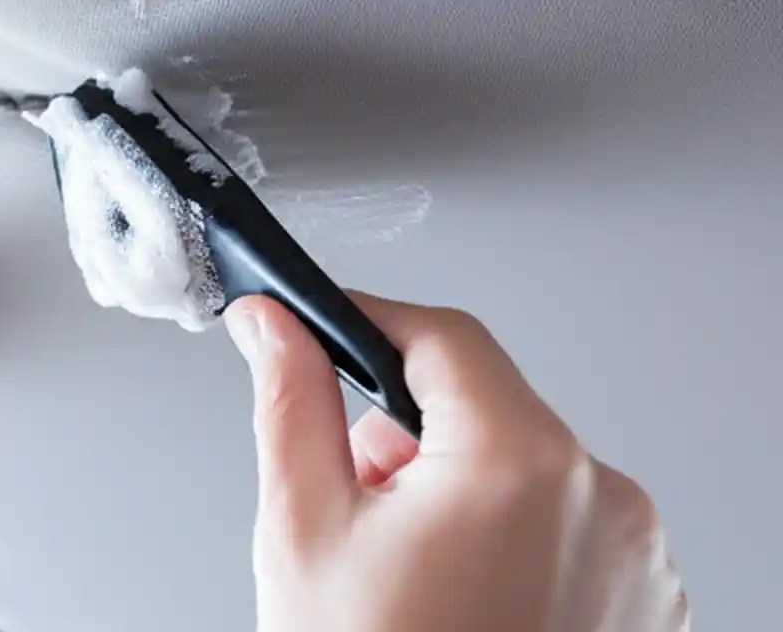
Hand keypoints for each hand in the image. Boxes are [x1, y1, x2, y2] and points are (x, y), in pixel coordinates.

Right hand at [225, 293, 687, 631]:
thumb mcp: (304, 529)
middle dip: (413, 428)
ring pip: (527, 463)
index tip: (332, 327)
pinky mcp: (642, 596)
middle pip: (489, 404)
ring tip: (409, 562)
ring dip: (461, 482)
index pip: (445, 337)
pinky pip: (567, 521)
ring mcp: (634, 554)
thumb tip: (273, 327)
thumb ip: (291, 401)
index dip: (374, 320)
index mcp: (518, 466)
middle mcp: (600, 500)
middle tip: (360, 489)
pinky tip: (460, 589)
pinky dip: (511, 531)